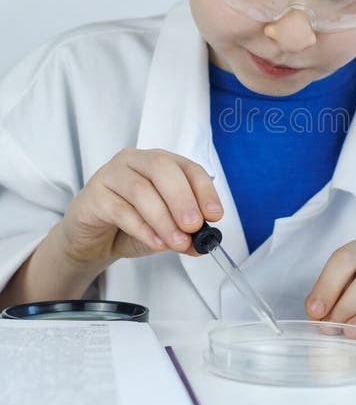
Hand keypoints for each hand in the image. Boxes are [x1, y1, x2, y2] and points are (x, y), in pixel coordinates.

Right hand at [58, 148, 223, 271]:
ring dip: (163, 219)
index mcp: (160, 163)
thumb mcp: (165, 229)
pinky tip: (155, 242)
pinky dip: (142, 228)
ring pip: (141, 190)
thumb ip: (184, 233)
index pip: (189, 168)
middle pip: (162, 169)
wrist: (92, 238)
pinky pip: (120, 209)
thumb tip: (204, 243)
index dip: (204, 190)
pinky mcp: (93, 195)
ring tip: (176, 242)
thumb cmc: (131, 224)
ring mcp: (111, 175)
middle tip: (194, 226)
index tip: (214, 215)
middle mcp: (136, 161)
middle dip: (183, 199)